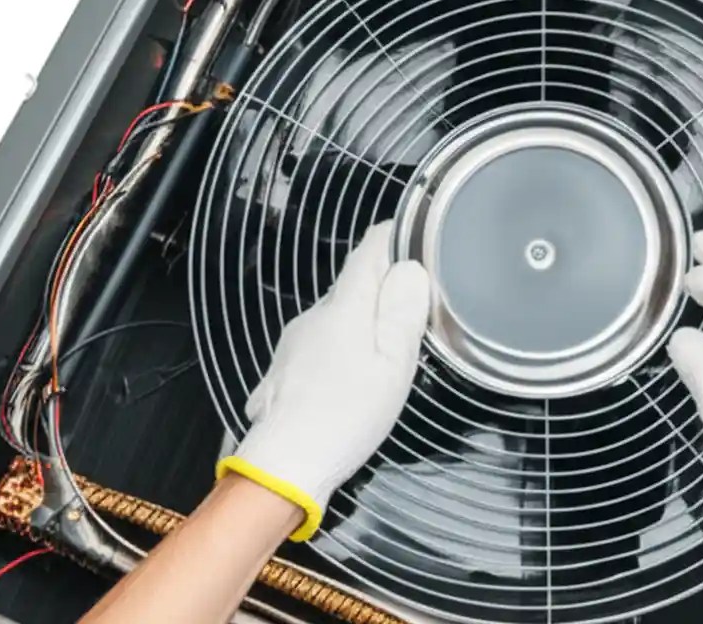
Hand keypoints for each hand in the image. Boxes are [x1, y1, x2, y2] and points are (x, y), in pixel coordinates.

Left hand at [217, 221, 429, 540]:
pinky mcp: (283, 369)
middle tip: (417, 313)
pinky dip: (340, 352)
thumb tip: (410, 269)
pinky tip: (350, 381)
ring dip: (362, 325)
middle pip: (354, 287)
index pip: (369, 251)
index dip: (395, 238)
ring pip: (337, 318)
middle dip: (385, 290)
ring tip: (387, 354)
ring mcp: (293, 343)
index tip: (418, 238)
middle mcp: (314, 316)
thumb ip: (402, 314)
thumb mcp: (393, 366)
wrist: (284, 465)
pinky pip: (319, 347)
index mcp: (345, 307)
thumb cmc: (346, 415)